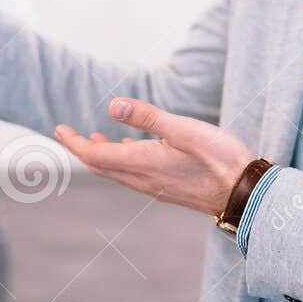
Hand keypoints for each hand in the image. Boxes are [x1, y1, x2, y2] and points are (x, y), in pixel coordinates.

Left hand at [53, 97, 253, 216]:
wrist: (244, 195)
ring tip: (93, 139)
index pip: (95, 155)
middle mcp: (144, 180)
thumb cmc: (219, 159)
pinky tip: (130, 151)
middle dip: (82, 149)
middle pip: (101, 166)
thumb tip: (112, 105)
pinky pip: (134, 176)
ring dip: (101, 156)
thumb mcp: (184, 129)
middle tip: (67, 133)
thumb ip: (148, 117)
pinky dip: (121, 162)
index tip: (58, 129)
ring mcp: (156, 187)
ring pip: (117, 172)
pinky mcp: (168, 189)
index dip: (74, 142)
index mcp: (143, 163)